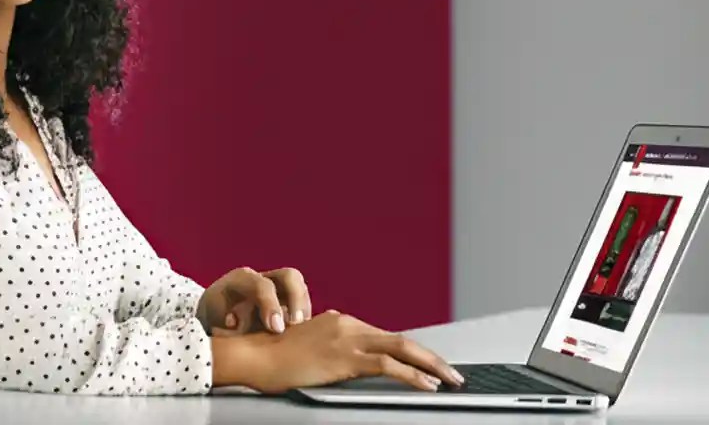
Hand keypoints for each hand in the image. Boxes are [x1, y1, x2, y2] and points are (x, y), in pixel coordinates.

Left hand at [198, 266, 310, 334]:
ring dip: (304, 310)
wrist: (214, 314)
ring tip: (304, 333)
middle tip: (297, 325)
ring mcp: (276, 285)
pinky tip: (301, 335)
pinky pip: (302, 301)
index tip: (276, 328)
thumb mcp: (213, 320)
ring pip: (300, 287)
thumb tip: (237, 325)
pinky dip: (303, 316)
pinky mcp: (286, 297)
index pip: (261, 285)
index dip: (270, 305)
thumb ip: (226, 325)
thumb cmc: (214, 319)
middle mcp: (262, 277)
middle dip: (296, 300)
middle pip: (289, 276)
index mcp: (240, 280)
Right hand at [212, 309, 465, 392]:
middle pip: (402, 340)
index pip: (387, 338)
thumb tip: (350, 365)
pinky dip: (412, 375)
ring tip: (450, 380)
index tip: (431, 366)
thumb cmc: (273, 357)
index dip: (413, 353)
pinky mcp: (344, 358)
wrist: (253, 355)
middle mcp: (349, 325)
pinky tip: (426, 386)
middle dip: (433, 358)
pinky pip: (388, 366)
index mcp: (342, 322)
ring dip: (431, 366)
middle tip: (454, 374)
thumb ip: (333, 352)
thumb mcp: (309, 349)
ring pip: (402, 349)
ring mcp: (348, 340)